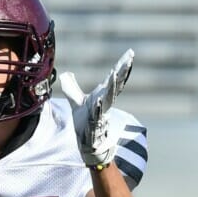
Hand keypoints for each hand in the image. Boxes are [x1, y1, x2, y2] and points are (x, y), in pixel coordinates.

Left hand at [61, 49, 133, 167]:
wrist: (87, 143)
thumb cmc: (85, 123)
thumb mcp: (76, 102)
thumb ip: (71, 88)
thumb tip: (66, 74)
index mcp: (102, 95)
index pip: (114, 77)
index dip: (122, 65)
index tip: (130, 53)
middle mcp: (104, 101)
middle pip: (116, 84)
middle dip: (122, 71)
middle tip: (129, 58)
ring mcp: (101, 112)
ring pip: (109, 98)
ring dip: (112, 87)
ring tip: (114, 74)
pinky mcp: (95, 123)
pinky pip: (98, 114)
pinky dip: (99, 108)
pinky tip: (99, 100)